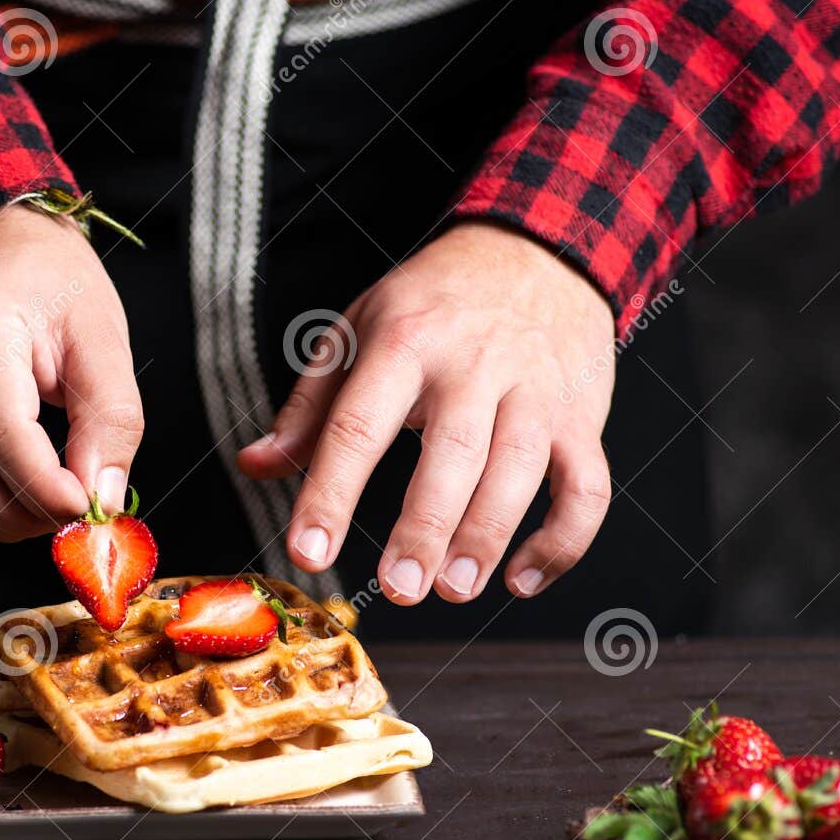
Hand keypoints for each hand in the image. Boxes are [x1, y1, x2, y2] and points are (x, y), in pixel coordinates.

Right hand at [0, 205, 141, 540]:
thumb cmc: (49, 283)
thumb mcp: (102, 335)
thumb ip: (111, 418)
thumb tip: (100, 497)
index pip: (0, 435)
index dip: (45, 488)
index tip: (86, 509)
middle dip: (23, 514)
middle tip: (70, 514)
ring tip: (44, 504)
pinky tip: (8, 486)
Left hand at [238, 221, 615, 603]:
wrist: (540, 249)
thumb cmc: (434, 303)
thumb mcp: (358, 330)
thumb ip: (309, 408)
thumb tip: (254, 465)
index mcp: (403, 344)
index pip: (358, 425)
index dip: (330, 493)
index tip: (308, 552)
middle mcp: (473, 365)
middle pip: (451, 453)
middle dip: (424, 529)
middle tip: (399, 588)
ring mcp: (535, 391)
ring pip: (519, 470)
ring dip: (488, 537)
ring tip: (453, 590)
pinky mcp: (581, 418)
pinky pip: (585, 487)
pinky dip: (562, 541)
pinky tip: (523, 579)